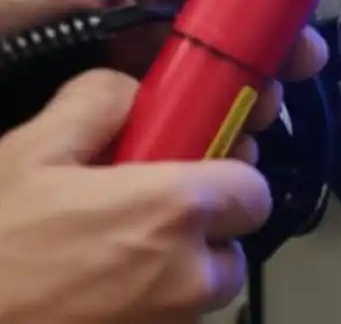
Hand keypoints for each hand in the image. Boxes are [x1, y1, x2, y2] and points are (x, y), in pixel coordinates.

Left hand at [0, 0, 329, 161]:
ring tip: (259, 111)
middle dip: (274, 57)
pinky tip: (231, 142)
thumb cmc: (9, 11)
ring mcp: (147, 92)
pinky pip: (189, 134)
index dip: (270, 4)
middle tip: (295, 68)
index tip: (301, 20)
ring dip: (255, 100)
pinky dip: (219, 139)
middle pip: (236, 47)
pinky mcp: (134, 135)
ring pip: (222, 93)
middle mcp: (155, 41)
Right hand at [0, 70, 268, 322]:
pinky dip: (147, 306)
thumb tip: (132, 96)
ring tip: (110, 255)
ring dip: (175, 272)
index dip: (226, 176)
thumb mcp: (29, 152)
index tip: (197, 169)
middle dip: (201, 229)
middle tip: (144, 215)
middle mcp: (188, 276)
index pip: (253, 189)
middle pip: (232, 248)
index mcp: (174, 211)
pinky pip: (169, 320)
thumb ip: (97, 104)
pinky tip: (96, 289)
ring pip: (202, 292)